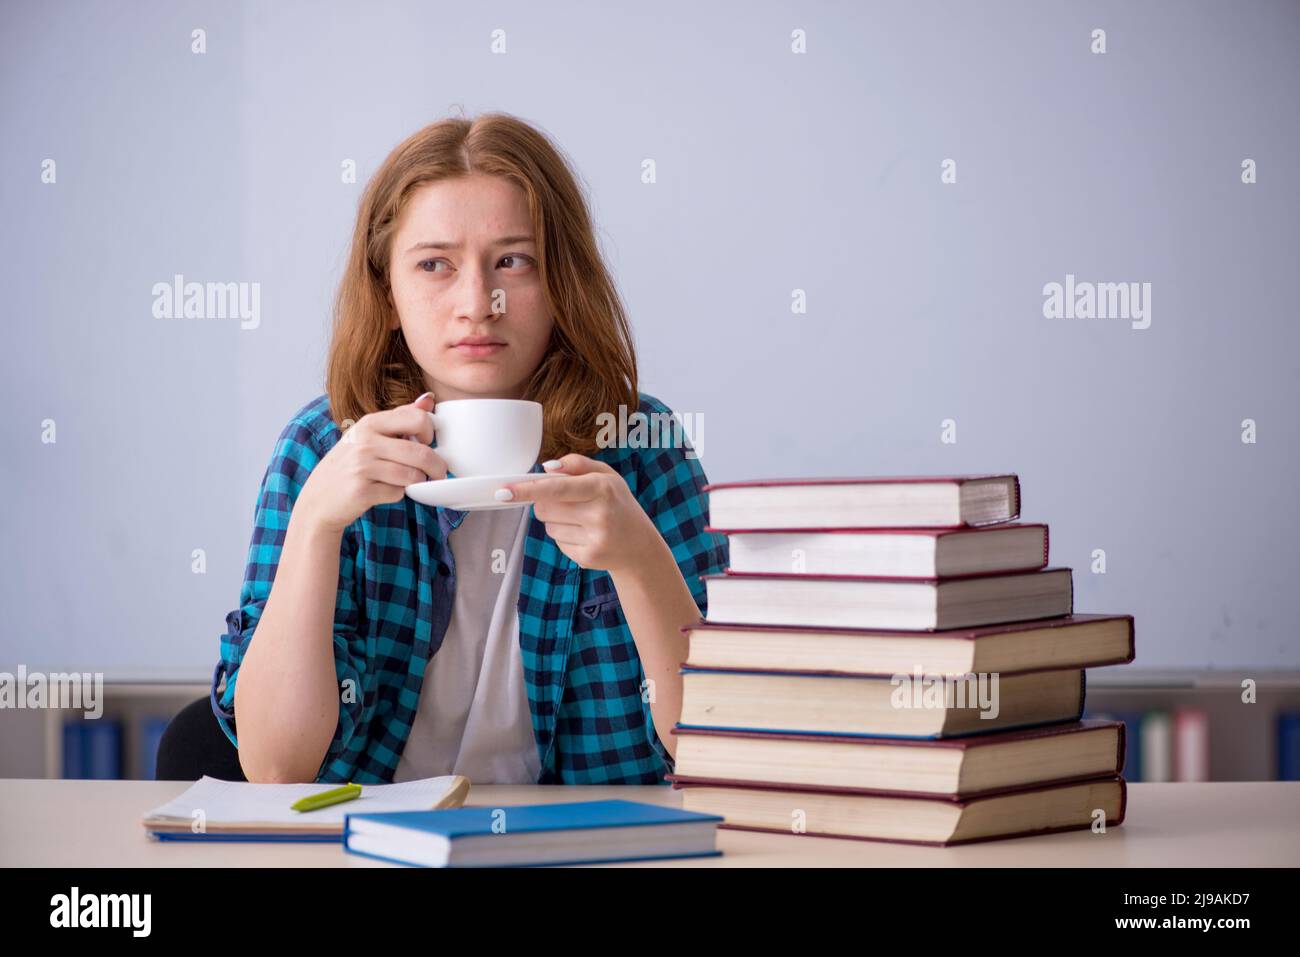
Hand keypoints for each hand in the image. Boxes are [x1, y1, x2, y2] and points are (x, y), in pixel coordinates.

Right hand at [296, 392, 447, 533]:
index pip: (418, 419)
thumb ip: (400, 417)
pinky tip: (387, 491)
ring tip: (413, 482)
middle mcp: (365, 441)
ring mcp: (362, 466)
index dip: (430, 433)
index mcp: (370, 423)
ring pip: (412, 475)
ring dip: (418, 482)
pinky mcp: (362, 491)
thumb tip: (428, 399)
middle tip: (438, 472)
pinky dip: (399, 495)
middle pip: (420, 452)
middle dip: (437, 466)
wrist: (319, 499)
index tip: (428, 443)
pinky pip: (397, 493)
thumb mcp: (369, 434)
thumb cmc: (350, 464)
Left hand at [497, 454, 658, 573]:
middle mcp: (599, 514)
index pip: (557, 488)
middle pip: (544, 508)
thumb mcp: (608, 476)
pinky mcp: (587, 558)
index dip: (528, 489)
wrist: (640, 546)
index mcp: (602, 488)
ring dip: (557, 521)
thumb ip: (577, 464)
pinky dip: (565, 538)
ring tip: (582, 521)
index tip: (504, 491)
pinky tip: (585, 536)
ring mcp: (593, 539)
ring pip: (548, 527)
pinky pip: (557, 543)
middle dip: (546, 503)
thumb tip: (547, 467)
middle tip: (569, 504)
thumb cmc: (618, 504)